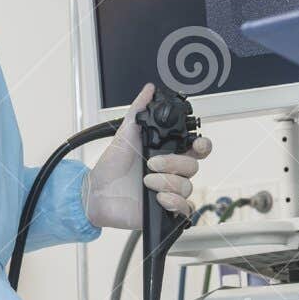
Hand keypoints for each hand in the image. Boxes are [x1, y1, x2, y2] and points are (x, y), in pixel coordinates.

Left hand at [84, 83, 212, 229]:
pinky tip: (159, 198)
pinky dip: (175, 203)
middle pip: (193, 167)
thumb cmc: (111, 165)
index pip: (197, 148)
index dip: (202, 145)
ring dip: (167, 182)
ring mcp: (170, 190)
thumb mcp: (125, 133)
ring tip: (147, 182)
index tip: (195, 144)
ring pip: (188, 186)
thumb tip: (149, 89)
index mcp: (167, 153)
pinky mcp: (165, 210)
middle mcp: (172, 172)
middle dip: (174, 164)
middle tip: (152, 164)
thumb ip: (139, 110)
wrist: (96, 193)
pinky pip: (185, 208)